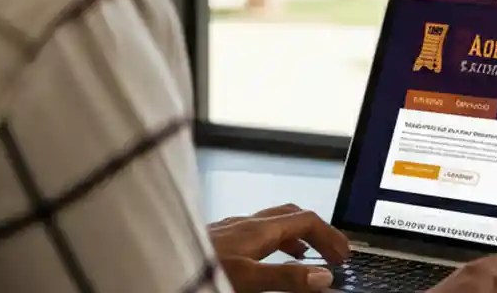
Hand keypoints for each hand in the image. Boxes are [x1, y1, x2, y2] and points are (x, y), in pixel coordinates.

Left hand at [208, 203, 350, 291]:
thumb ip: (284, 278)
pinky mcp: (216, 238)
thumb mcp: (247, 280)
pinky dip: (272, 242)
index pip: (305, 220)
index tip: (345, 255)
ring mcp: (229, 229)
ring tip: (306, 256)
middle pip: (291, 216)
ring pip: (271, 223)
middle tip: (332, 253)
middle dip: (316, 230)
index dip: (330, 235)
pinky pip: (254, 232)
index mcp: (256, 229)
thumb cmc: (195, 270)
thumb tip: (322, 276)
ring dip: (295, 236)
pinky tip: (264, 258)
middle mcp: (244, 224)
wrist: (152, 266)